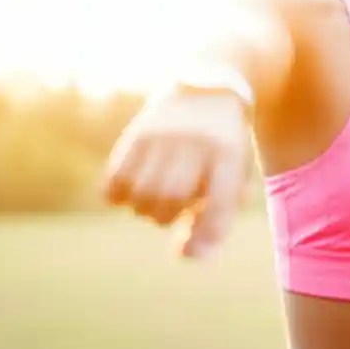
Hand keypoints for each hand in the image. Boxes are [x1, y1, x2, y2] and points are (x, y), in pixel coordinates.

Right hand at [101, 90, 251, 258]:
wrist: (210, 93)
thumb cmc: (224, 150)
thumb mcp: (234, 177)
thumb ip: (216, 218)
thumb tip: (190, 255)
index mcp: (229, 154)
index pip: (219, 202)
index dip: (206, 235)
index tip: (190, 251)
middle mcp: (196, 142)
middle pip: (171, 199)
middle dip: (168, 218)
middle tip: (174, 209)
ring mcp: (164, 135)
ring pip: (141, 193)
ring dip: (144, 211)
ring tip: (155, 200)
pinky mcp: (137, 135)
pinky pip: (115, 182)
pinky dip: (119, 198)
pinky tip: (132, 192)